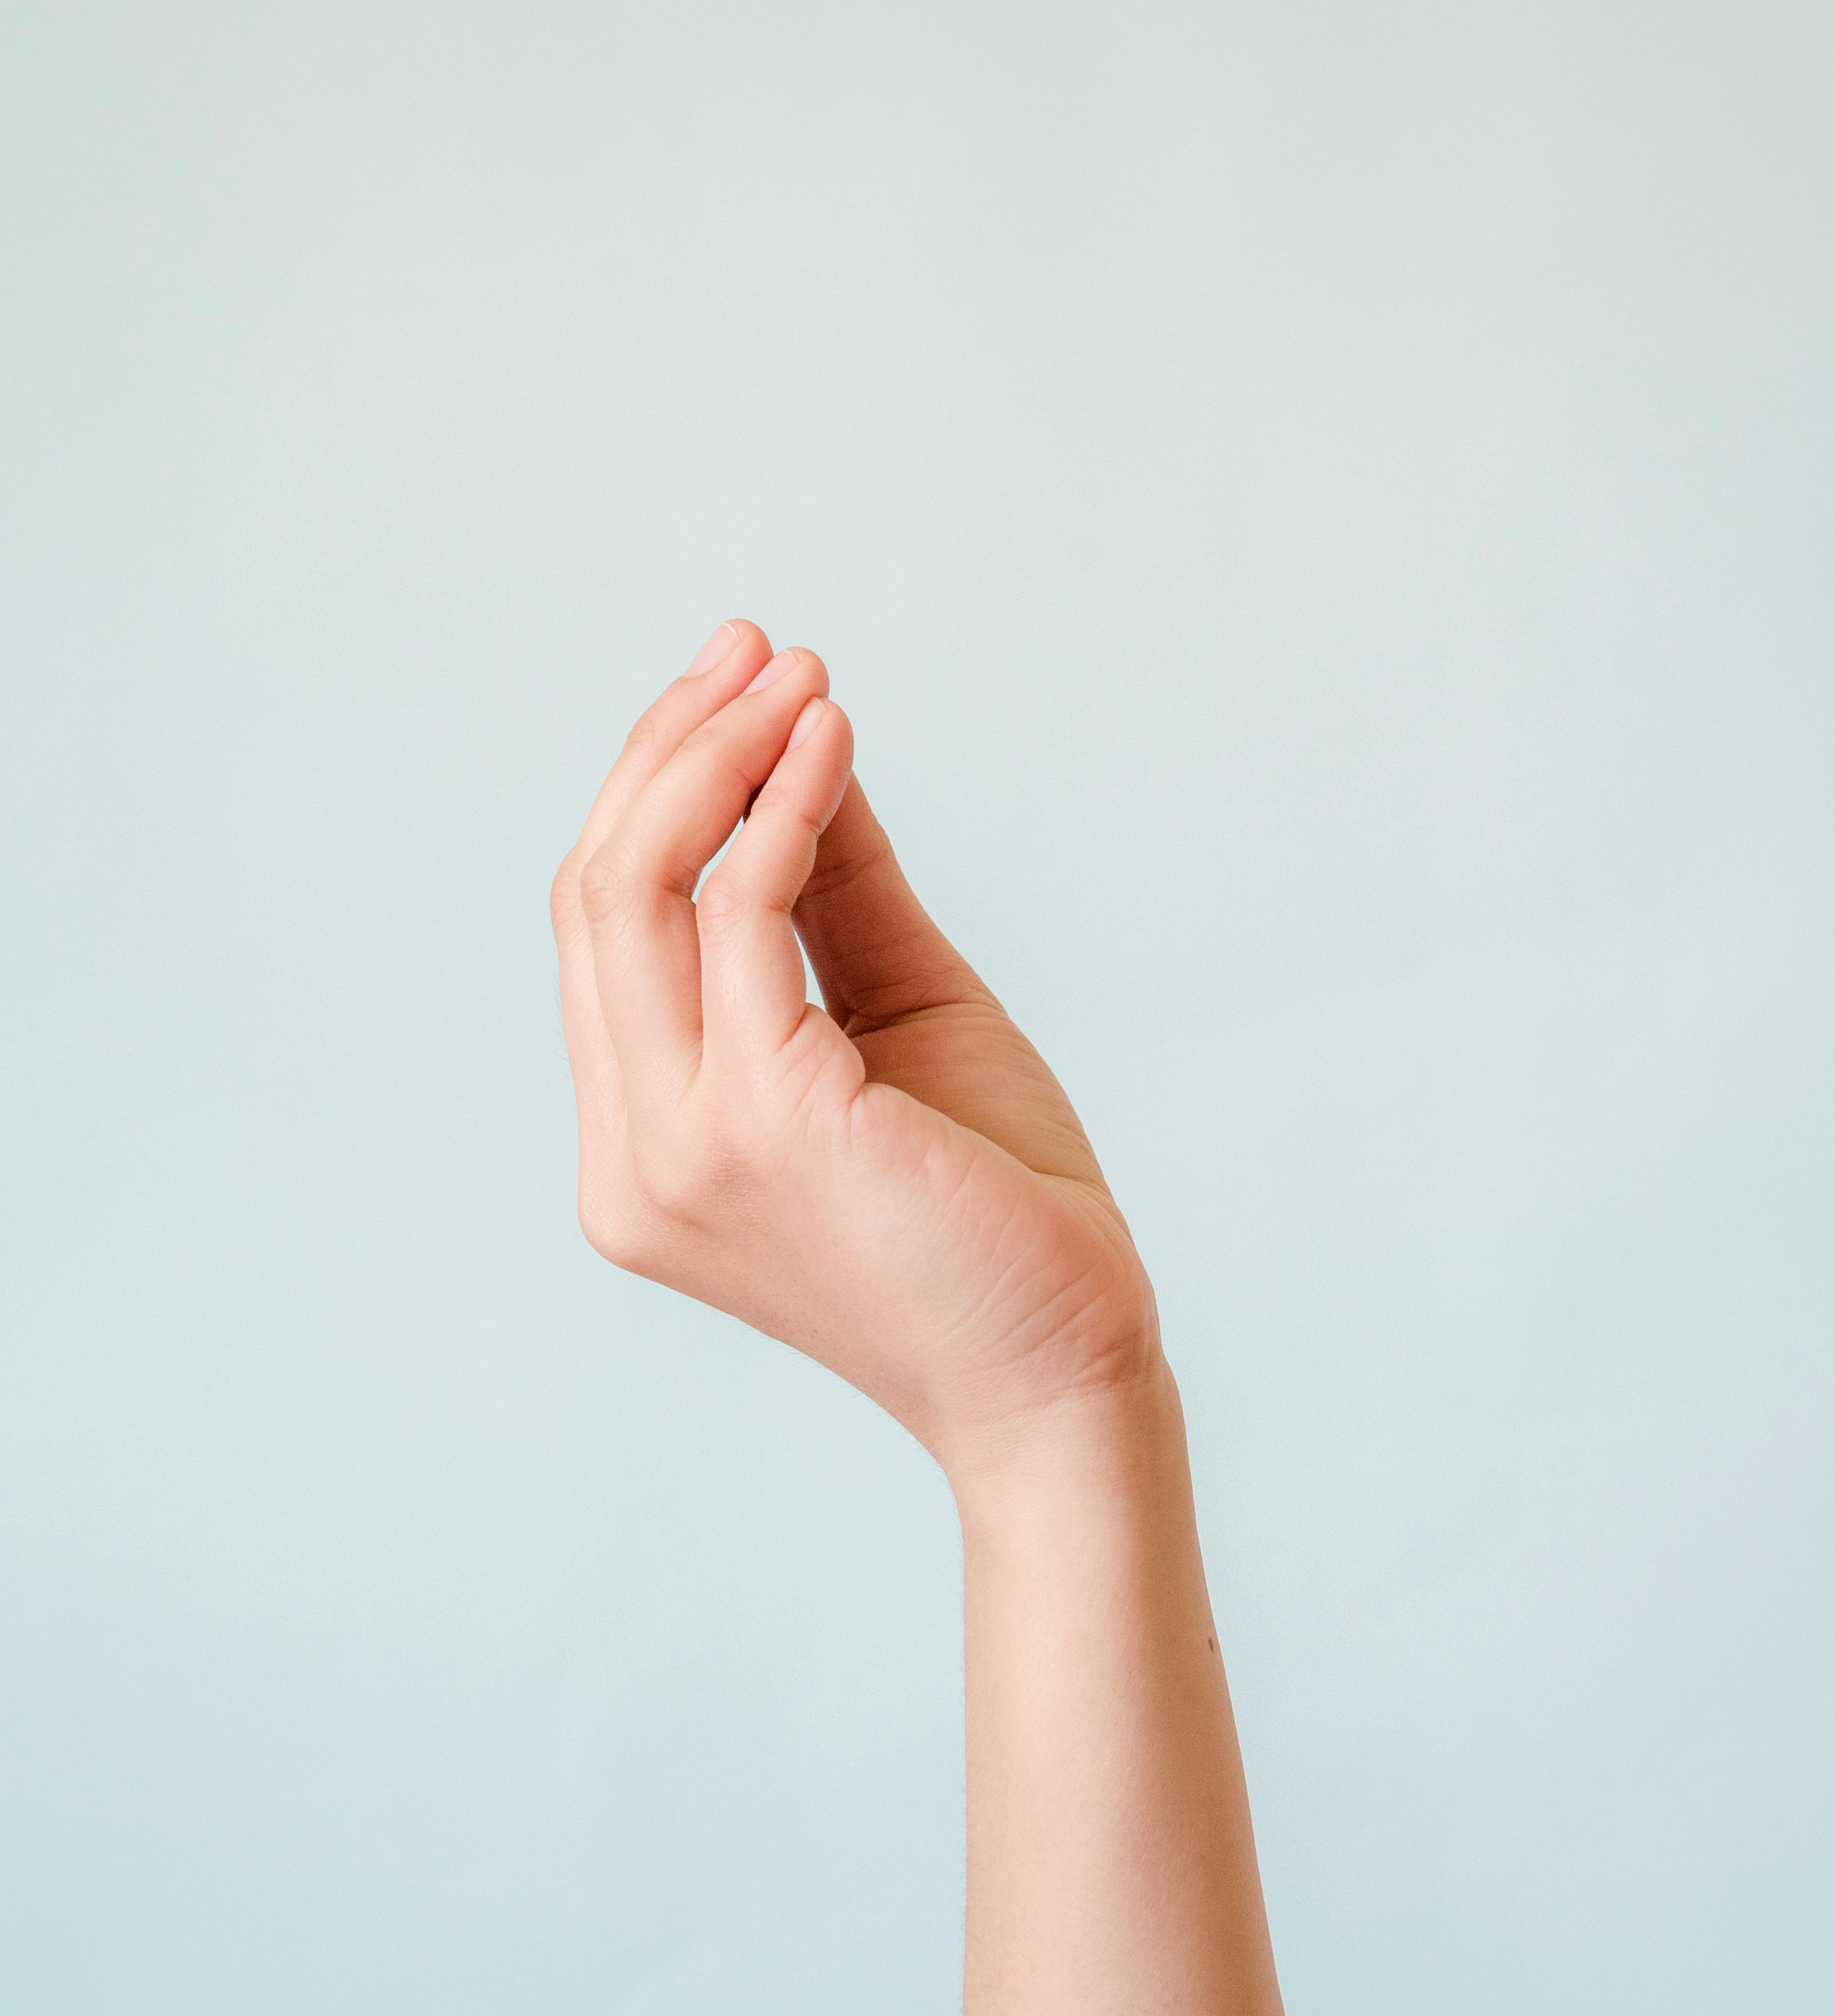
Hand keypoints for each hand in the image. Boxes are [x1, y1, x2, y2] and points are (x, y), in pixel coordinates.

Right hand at [549, 621, 1158, 1463]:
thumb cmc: (988, 1209)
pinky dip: (784, 813)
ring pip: (636, 893)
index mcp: (643, 1147)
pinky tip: (833, 748)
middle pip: (592, 897)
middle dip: (669, 750)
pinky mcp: (764, 1126)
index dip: (652, 794)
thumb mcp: (893, 1016)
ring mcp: (682, 1150)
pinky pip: (741, 919)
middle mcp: (633, 1158)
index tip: (735, 686)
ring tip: (796, 676)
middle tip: (756, 649)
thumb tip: (799, 744)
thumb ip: (828, 895)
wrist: (1062, 1366)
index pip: (601, 937)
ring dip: (720, 756)